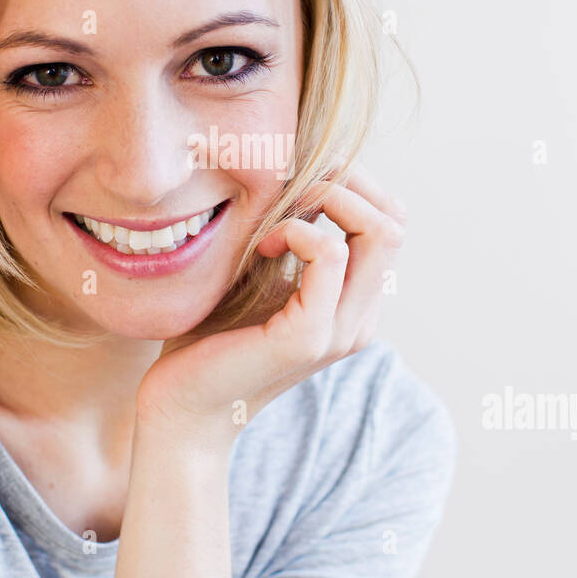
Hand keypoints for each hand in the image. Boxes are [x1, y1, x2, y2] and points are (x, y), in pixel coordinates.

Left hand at [134, 161, 406, 447]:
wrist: (181, 405)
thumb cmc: (209, 336)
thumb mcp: (257, 275)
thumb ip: (287, 237)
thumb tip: (299, 172)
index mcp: (353, 305)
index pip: (389, 222)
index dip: (351, 186)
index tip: (298, 183)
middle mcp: (359, 319)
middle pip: (395, 221)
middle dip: (347, 182)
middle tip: (293, 187)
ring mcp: (339, 330)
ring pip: (379, 231)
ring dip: (326, 200)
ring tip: (275, 221)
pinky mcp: (308, 337)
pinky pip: (330, 254)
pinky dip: (299, 230)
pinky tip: (263, 247)